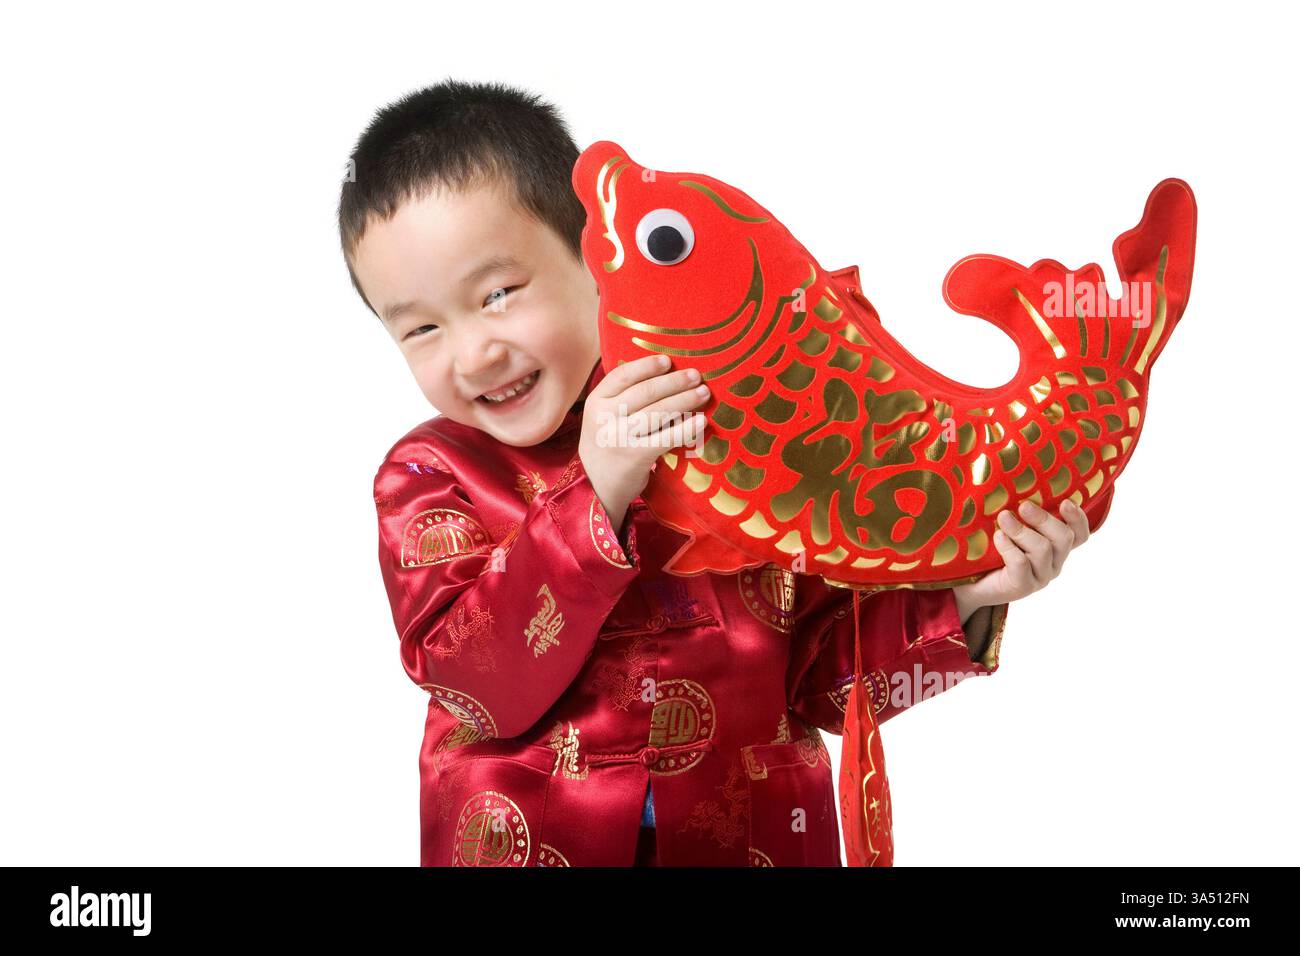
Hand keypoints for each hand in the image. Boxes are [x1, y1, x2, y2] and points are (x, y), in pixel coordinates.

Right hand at [578, 354, 709, 535]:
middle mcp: (604, 417)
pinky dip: (686, 428)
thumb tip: (661, 373)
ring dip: (685, 400)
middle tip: (696, 375)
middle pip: (645, 392)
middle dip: (674, 381)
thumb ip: (621, 397)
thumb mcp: (603, 418)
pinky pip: (666, 437)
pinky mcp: (635, 456)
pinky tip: (701, 421)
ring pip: (658, 412)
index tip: (668, 360)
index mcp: (596, 402)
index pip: (622, 375)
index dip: (647, 366)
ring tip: (704, 393)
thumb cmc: (607, 446)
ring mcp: (619, 437)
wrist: (595, 488)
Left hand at [952, 498, 1091, 619]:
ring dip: (1022, 530)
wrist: (969, 584)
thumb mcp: (1007, 528)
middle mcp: (1053, 562)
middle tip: (1024, 506)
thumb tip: (1009, 478)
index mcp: (1055, 547)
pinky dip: (1010, 548)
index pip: (1079, 534)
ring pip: (1043, 549)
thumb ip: (1017, 512)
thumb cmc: (989, 551)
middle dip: (1044, 519)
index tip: (1066, 502)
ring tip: (1003, 517)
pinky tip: (998, 537)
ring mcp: (1039, 576)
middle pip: (1064, 538)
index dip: (1078, 518)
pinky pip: (1022, 564)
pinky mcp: (1022, 587)